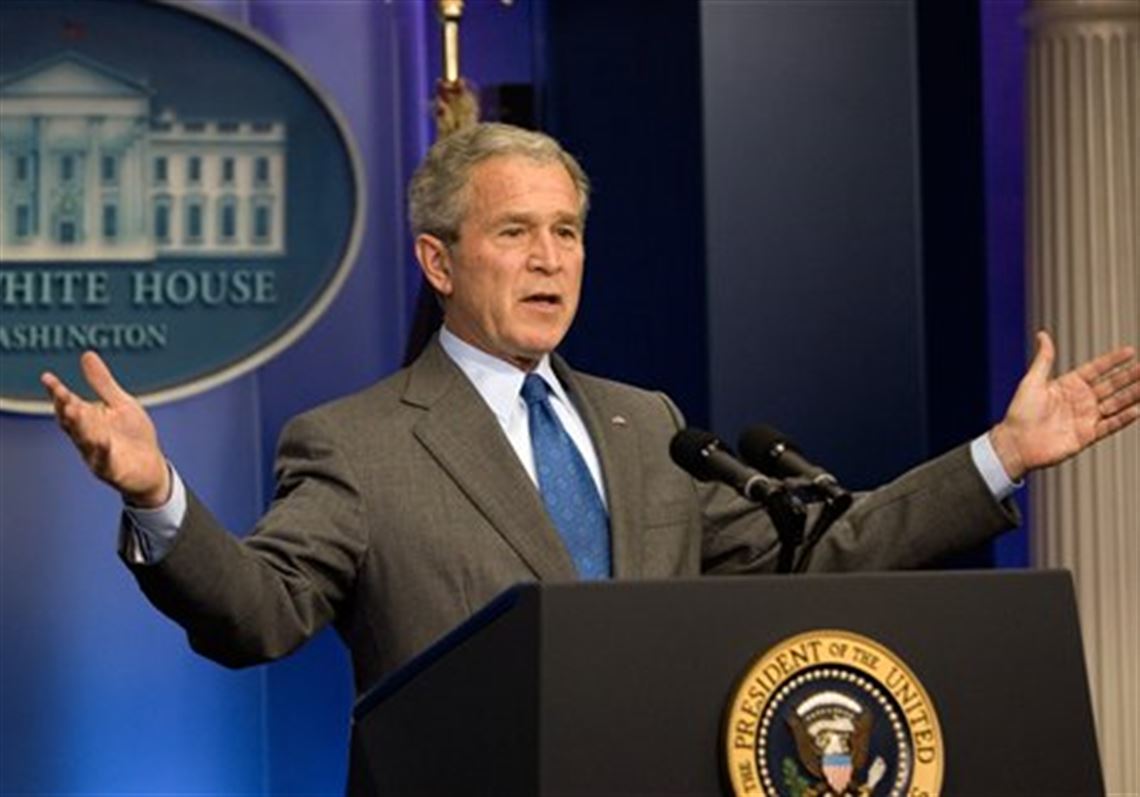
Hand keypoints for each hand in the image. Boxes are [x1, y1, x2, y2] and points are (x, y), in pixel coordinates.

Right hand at [41, 351, 170, 506]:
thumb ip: (102, 384)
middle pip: (72, 423)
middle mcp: (87, 437)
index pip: (68, 405)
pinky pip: (105, 462)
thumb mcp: (120, 404)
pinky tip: (103, 441)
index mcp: (88, 420)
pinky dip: (102, 451)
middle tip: (61, 394)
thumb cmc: (133, 434)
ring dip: (79, 427)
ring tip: (74, 410)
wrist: (151, 467)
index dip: (57, 392)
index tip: (47, 378)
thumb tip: (86, 354)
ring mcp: (98, 455)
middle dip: (66, 408)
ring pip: (84, 441)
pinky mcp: (113, 470)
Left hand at [990, 331, 1138, 479]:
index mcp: (1068, 385)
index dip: (1112, 361)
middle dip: (1130, 377)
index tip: (1130, 351)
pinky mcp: (1087, 435)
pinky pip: (1110, 425)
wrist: (1016, 443)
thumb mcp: (1032, 381)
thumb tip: (1042, 334)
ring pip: (1115, 404)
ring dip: (1132, 396)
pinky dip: (1124, 418)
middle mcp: (1080, 400)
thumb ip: (1044, 359)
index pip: (1096, 369)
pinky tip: (1137, 410)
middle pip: (1111, 386)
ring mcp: (1085, 417)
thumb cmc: (1020, 412)